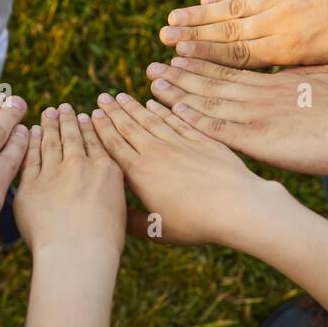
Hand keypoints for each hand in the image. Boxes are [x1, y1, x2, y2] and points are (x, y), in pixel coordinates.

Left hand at [14, 104, 125, 258]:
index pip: (96, 143)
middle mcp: (81, 165)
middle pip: (72, 137)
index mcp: (106, 170)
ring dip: (49, 126)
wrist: (77, 254)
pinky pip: (30, 159)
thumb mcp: (120, 213)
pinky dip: (31, 144)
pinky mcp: (31, 186)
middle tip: (63, 107)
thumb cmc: (104, 244)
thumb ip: (111, 197)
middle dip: (67, 120)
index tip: (84, 116)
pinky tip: (31, 133)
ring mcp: (54, 173)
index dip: (89, 128)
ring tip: (48, 113)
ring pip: (50, 143)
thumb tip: (106, 198)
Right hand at [89, 92, 286, 245]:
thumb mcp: (158, 230)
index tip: (91, 116)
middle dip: (113, 112)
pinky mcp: (201, 139)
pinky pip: (177, 120)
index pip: (114, 146)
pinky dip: (164, 110)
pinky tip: (155, 103)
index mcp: (140, 174)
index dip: (101, 130)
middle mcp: (156, 153)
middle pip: (129, 127)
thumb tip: (115, 219)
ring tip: (122, 96)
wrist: (236, 206)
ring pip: (151, 120)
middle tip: (102, 97)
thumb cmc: (195, 224)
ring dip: (135, 107)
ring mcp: (180, 143)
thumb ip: (133, 222)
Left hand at [145, 59, 327, 176]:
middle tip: (154, 66)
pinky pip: (220, 129)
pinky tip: (175, 115)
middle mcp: (265, 93)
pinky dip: (196, 120)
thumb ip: (304, 85)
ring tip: (154, 82)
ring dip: (180, 91)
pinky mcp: (263, 138)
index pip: (235, 69)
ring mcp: (261, 114)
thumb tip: (291, 84)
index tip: (183, 55)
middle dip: (182, 73)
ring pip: (211, 99)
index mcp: (281, 82)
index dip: (206, 62)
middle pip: (215, 80)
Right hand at [157, 0, 327, 79]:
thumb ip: (305, 79)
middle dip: (192, 36)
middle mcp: (282, 19)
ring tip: (173, 16)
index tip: (177, 62)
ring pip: (234, 6)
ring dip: (201, 13)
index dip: (204, 59)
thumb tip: (271, 90)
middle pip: (227, 29)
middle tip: (161, 38)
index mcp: (293, 48)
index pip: (238, 55)